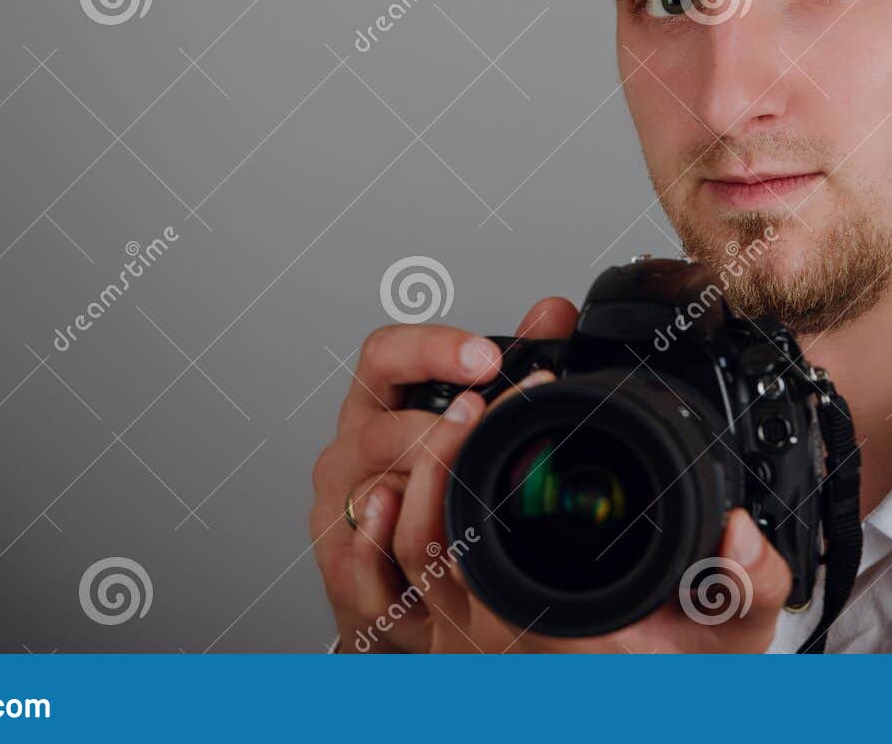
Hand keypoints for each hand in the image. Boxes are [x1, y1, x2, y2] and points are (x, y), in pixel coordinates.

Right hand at [308, 295, 577, 651]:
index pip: (384, 355)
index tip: (486, 359)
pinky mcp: (339, 565)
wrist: (395, 578)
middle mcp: (351, 448)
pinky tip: (414, 536)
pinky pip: (359, 558)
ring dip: (421, 493)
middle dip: (439, 431)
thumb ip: (510, 365)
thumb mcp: (467, 420)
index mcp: (379, 403)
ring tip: (464, 481)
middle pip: (380, 430)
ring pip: (373, 494)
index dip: (432, 350)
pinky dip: (387, 550)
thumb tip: (553, 312)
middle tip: (486, 429)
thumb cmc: (429, 488)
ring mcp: (340, 508)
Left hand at [393, 386, 794, 652]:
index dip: (473, 454)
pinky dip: (398, 530)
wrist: (659, 702)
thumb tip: (740, 534)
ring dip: (418, 481)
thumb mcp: (734, 637)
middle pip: (421, 539)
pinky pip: (401, 587)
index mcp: (550, 636)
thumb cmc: (683, 677)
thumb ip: (750, 587)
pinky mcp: (458, 642)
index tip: (520, 392)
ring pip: (405, 557)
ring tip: (457, 421)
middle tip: (479, 396)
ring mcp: (467, 650)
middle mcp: (495, 649)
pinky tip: (413, 485)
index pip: (473, 544)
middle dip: (442, 451)